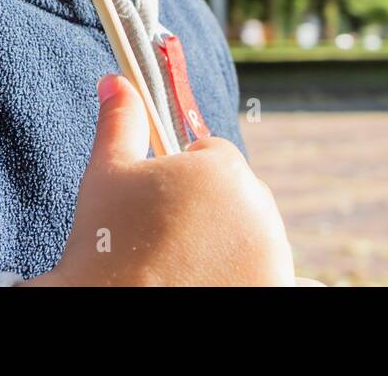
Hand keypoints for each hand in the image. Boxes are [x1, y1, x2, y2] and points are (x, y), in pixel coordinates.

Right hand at [21, 73, 296, 285]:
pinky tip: (220, 281)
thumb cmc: (106, 245)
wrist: (114, 307)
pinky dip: (253, 275)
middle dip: (208, 212)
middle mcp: (259, 204)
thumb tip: (117, 80)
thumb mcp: (106, 175)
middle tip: (165, 241)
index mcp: (221, 166)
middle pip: (236, 195)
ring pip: (252, 233)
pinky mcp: (279, 287)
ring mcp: (275, 252)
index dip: (179, 181)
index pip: (211, 156)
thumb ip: (120, 123)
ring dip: (229, 244)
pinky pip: (280, 276)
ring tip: (184, 267)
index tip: (156, 208)